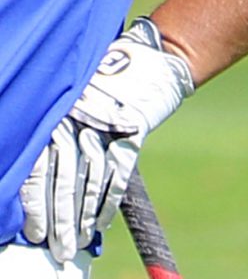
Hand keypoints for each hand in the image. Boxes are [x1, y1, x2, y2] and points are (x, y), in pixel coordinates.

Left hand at [20, 19, 193, 261]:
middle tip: (57, 249)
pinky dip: (108, 202)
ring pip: (89, 184)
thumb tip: (35, 167)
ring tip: (76, 242)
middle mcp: (77, 124)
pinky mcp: (133, 135)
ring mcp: (106, 130)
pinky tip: (100, 223)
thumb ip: (55, 122)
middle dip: (59, 221)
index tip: (35, 232)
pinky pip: (117, 176)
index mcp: (56, 115)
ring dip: (82, 218)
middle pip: (63, 183)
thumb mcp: (71, 90)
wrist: (155, 56)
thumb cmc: (107, 70)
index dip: (35, 205)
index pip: (37, 170)